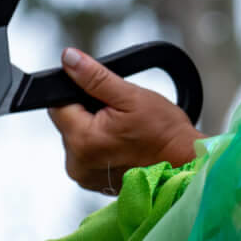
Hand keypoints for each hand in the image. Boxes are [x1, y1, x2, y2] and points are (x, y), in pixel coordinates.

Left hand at [49, 47, 204, 194]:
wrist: (183, 164)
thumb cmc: (164, 133)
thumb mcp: (130, 96)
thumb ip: (95, 77)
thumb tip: (69, 59)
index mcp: (82, 141)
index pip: (57, 106)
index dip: (77, 93)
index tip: (100, 96)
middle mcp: (76, 163)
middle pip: (67, 122)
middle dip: (88, 112)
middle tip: (117, 114)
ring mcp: (83, 175)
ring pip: (76, 137)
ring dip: (93, 128)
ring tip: (121, 130)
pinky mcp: (91, 181)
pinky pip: (85, 153)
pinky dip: (99, 145)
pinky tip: (120, 144)